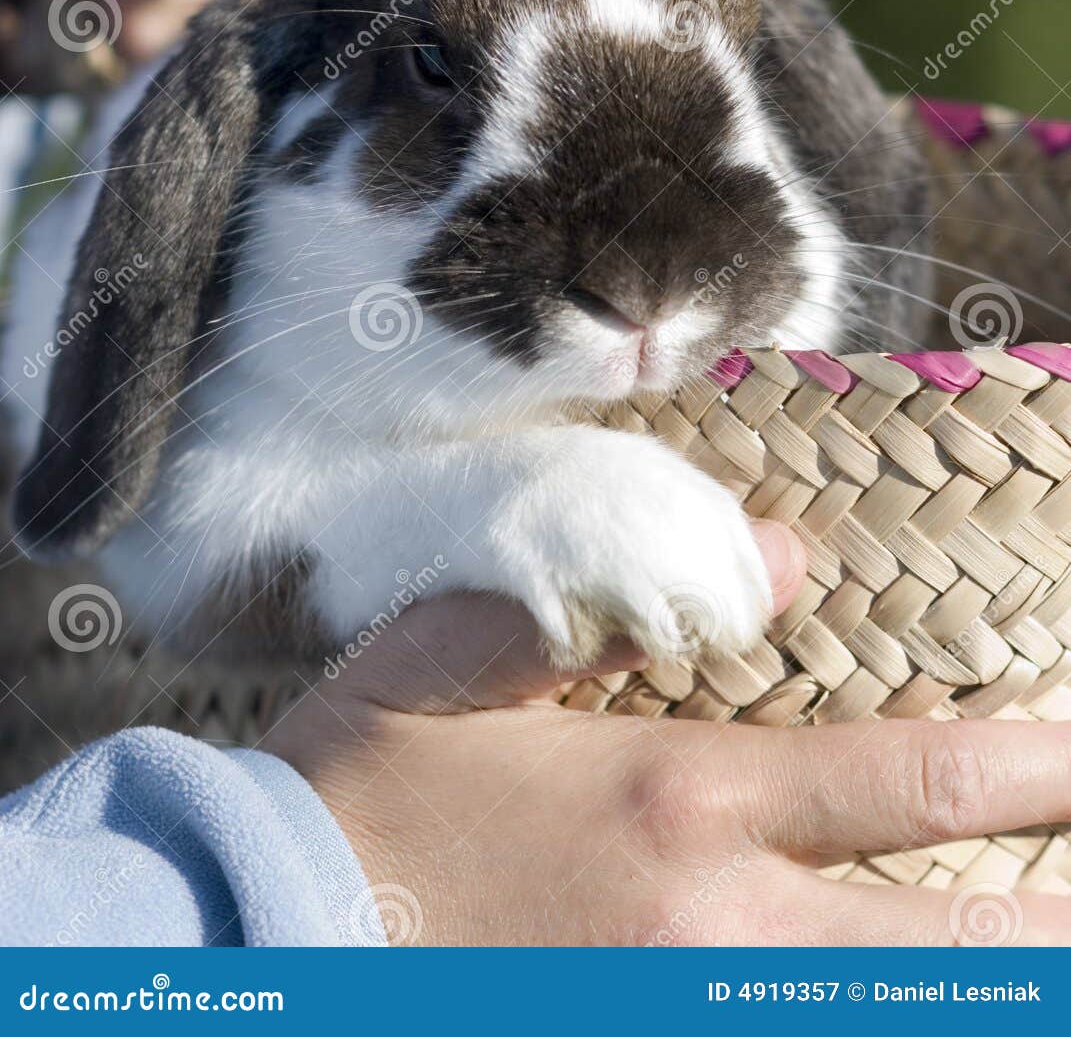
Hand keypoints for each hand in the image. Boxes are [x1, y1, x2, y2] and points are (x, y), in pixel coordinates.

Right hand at [266, 519, 1070, 946]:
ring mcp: (692, 1020)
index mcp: (682, 801)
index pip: (917, 779)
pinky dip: (882, 1016)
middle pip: (958, 947)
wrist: (262, 945)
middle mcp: (720, 931)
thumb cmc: (366, 788)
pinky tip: (910, 986)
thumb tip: (785, 555)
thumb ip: (625, 586)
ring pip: (900, 1014)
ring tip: (1048, 939)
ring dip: (986, 978)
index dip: (1049, 769)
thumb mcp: (467, 647)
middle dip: (1063, 917)